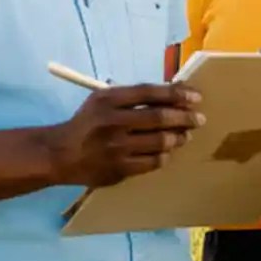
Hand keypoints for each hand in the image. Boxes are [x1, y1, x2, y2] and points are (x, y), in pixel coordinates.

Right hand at [46, 83, 204, 187]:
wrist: (61, 154)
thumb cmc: (86, 123)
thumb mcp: (101, 100)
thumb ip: (131, 96)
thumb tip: (172, 92)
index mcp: (109, 100)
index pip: (149, 92)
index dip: (176, 93)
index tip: (195, 97)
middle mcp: (114, 122)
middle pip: (159, 117)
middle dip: (184, 117)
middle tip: (199, 119)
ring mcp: (117, 148)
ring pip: (160, 142)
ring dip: (178, 138)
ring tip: (185, 135)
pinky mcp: (119, 169)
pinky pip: (152, 162)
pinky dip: (164, 156)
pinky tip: (167, 152)